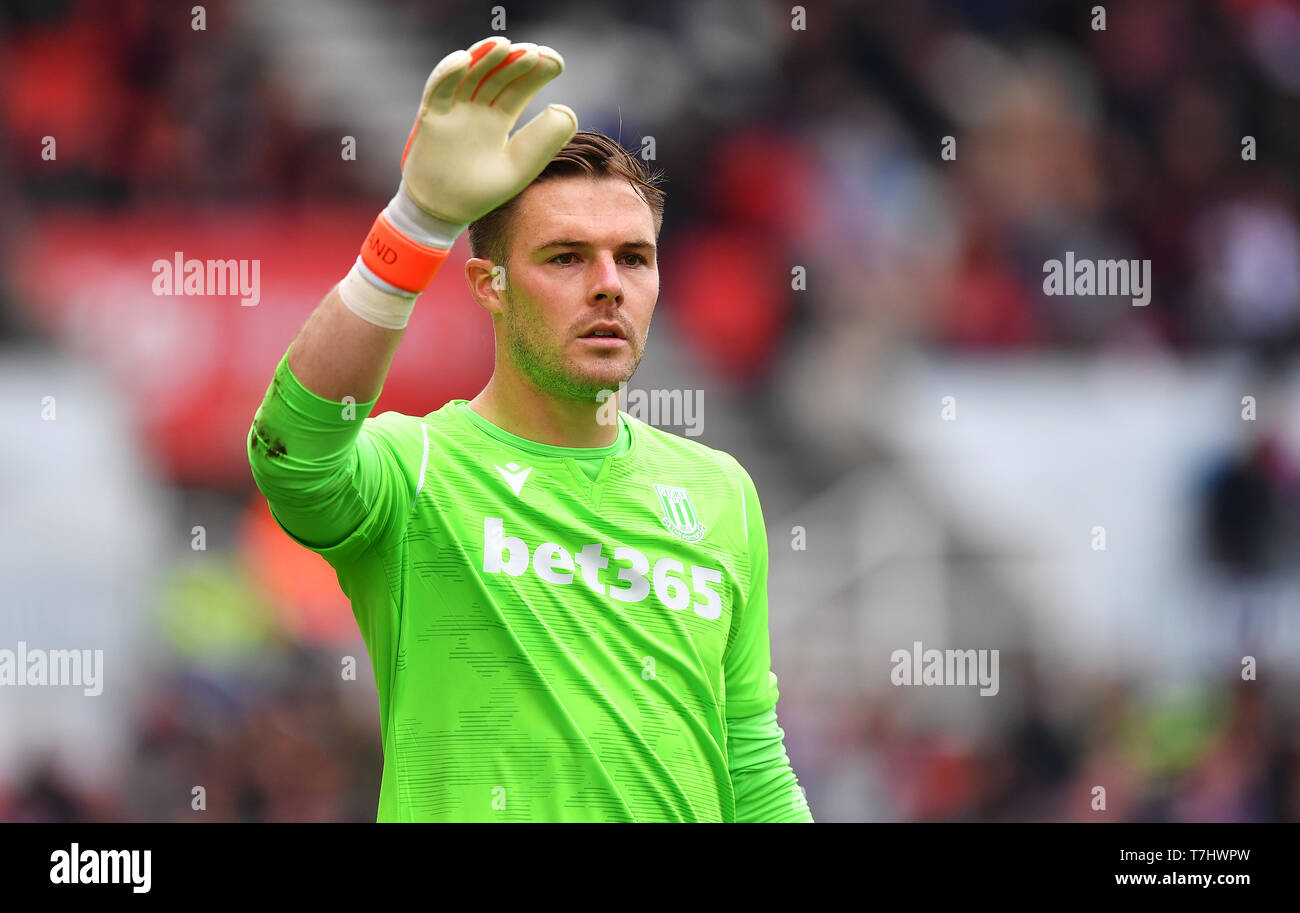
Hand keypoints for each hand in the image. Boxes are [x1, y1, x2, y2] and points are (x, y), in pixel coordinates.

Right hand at [399, 36, 578, 223]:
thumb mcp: (521, 167)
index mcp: (499, 118)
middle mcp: (477, 108)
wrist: (444, 213)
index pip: (519, 87)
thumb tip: (565, 108)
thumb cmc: (482, 193)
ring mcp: (454, 109)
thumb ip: (544, 140)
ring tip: (504, 46)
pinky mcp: (431, 116)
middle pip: (497, 75)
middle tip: (533, 53)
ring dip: (485, 58)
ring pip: (469, 75)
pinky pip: (438, 88)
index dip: (536, 72)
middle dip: (514, 62)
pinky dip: (448, 72)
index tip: (556, 62)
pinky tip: (464, 59)